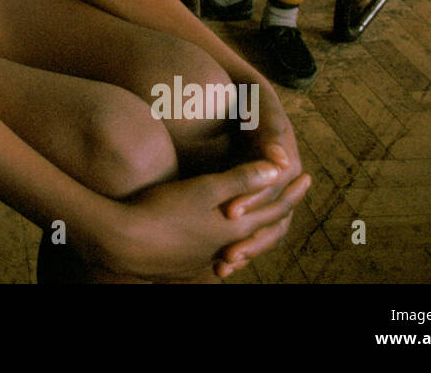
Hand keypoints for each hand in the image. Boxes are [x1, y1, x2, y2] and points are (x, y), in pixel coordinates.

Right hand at [78, 160, 310, 280]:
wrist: (122, 243)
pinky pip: (217, 251)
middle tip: (292, 194)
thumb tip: (278, 167)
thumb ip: (241, 179)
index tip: (307, 176)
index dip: (292, 191)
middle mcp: (226, 246)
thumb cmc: (161, 210)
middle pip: (264, 230)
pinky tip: (217, 233)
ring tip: (258, 215)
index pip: (276, 209)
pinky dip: (228, 239)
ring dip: (254, 228)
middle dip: (279, 210)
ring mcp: (205, 257)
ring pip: (241, 242)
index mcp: (236, 227)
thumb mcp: (204, 189)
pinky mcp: (185, 263)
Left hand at [217, 79, 304, 270]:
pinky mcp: (254, 202)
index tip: (228, 212)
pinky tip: (219, 265)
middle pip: (270, 220)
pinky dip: (239, 246)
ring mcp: (269, 196)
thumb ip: (270, 136)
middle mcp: (282, 186)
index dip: (251, 202)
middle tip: (227, 256)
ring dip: (246, 250)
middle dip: (249, 240)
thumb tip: (281, 162)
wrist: (248, 100)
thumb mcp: (262, 115)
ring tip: (223, 267)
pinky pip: (252, 231)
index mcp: (287, 167)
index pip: (271, 192)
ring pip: (263, 231)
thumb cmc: (254, 105)